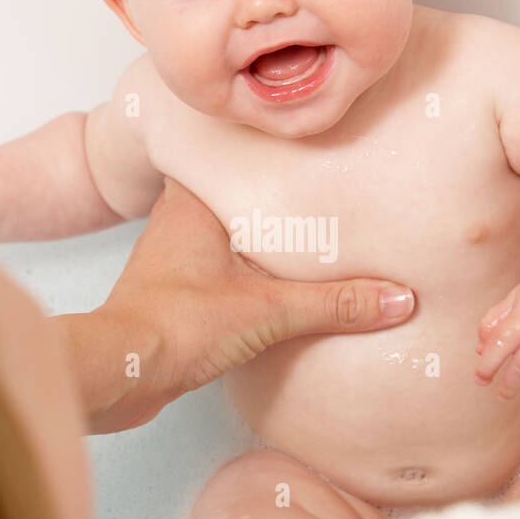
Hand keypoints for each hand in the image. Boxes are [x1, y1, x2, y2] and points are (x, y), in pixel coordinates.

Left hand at [56, 177, 415, 432]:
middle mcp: (175, 219)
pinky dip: (242, 274)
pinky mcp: (171, 295)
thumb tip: (397, 298)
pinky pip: (215, 271)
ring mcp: (170, 258)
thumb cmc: (175, 325)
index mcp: (192, 200)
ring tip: (305, 234)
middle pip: (230, 195)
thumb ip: (336, 304)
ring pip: (223, 235)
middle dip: (267, 196)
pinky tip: (272, 285)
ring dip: (256, 239)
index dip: (263, 150)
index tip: (302, 145)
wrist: (122, 374)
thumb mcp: (270, 311)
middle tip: (317, 187)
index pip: (227, 154)